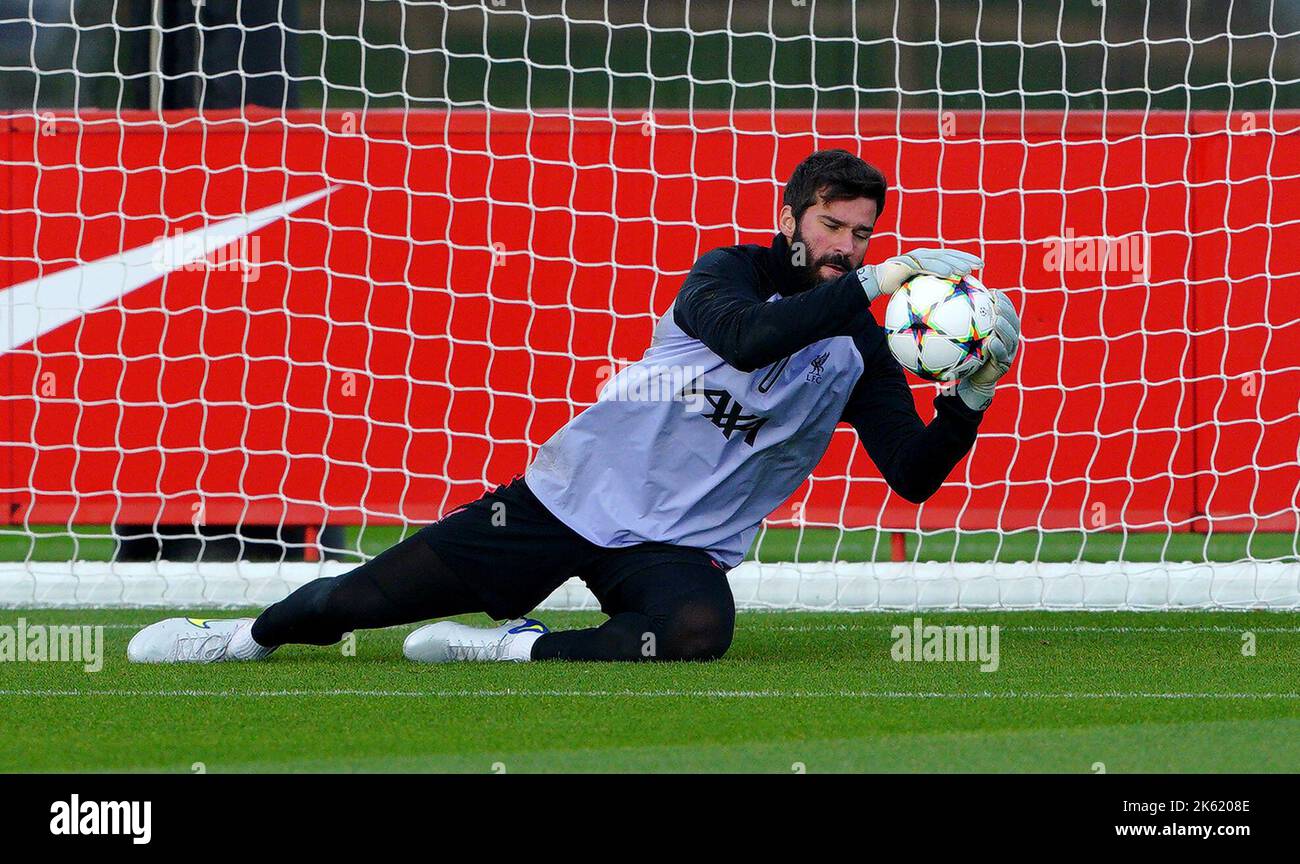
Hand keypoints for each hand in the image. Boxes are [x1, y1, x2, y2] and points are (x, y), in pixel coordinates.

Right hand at [857, 248, 983, 301]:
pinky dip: (939, 268)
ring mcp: (916, 257)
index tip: (979, 266)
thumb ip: (931, 297)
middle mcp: (924, 255)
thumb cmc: (897, 290)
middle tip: (980, 264)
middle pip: (949, 254)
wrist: (876, 283)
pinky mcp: (908, 261)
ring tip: (967, 270)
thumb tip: (946, 314)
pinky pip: (926, 265)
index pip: (950, 257)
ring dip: (955, 263)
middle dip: (965, 258)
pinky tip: (950, 274)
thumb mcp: (917, 294)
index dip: (965, 259)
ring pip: (940, 257)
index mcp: (928, 260)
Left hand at [957, 289, 1020, 410]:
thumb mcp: (963, 336)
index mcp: (1003, 329)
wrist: (971, 379)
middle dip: (1007, 311)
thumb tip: (944, 300)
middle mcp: (1009, 339)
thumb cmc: (966, 354)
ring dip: (1005, 328)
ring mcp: (1008, 352)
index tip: (993, 291)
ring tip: (997, 320)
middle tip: (996, 303)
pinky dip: (998, 348)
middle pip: (1013, 322)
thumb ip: (959, 321)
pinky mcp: (1004, 365)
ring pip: (1011, 338)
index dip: (1004, 300)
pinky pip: (1002, 355)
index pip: (1007, 311)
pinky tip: (991, 343)